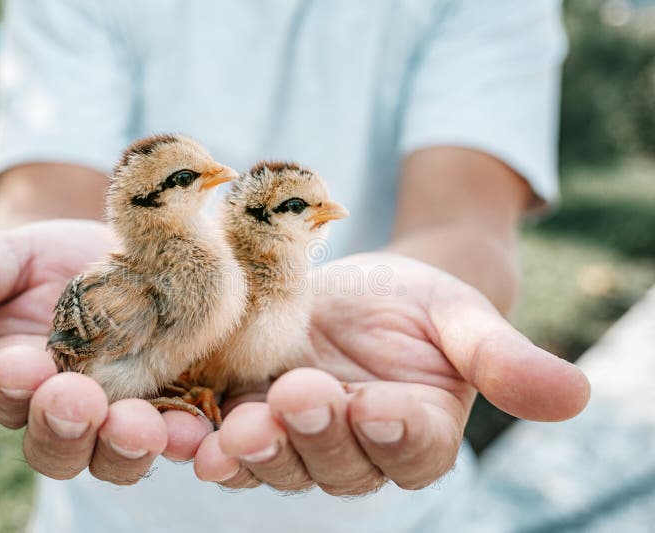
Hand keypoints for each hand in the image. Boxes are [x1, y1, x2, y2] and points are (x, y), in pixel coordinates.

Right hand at [0, 219, 214, 482]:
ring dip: (129, 446)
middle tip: (83, 405)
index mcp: (21, 376)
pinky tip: (202, 433)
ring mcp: (126, 413)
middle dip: (67, 429)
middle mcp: (70, 408)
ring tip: (147, 429)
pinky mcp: (179, 406)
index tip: (23, 368)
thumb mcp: (18, 256)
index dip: (11, 387)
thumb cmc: (62, 258)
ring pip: (119, 453)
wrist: (131, 253)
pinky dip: (189, 440)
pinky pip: (182, 436)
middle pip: (60, 442)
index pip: (6, 394)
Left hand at [193, 252, 589, 494]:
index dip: (398, 433)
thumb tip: (577, 394)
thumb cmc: (421, 304)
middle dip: (318, 434)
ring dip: (257, 449)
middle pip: (338, 463)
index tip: (380, 406)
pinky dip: (203, 440)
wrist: (357, 291)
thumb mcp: (462, 318)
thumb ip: (504, 358)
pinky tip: (183, 434)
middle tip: (299, 397)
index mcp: (416, 433)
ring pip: (278, 461)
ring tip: (238, 426)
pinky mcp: (246, 414)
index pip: (413, 448)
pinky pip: (224, 438)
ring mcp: (294, 438)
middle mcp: (354, 450)